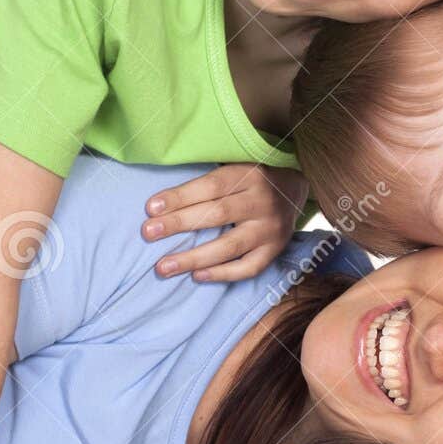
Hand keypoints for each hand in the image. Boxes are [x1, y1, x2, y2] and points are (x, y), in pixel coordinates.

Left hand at [142, 164, 309, 281]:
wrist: (295, 190)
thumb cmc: (251, 179)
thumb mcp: (236, 167)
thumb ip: (209, 180)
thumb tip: (163, 201)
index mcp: (250, 175)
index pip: (210, 186)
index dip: (180, 197)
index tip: (151, 208)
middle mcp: (263, 202)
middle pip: (217, 215)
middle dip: (179, 224)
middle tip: (148, 233)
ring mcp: (271, 230)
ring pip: (229, 246)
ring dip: (193, 258)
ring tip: (163, 267)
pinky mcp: (275, 251)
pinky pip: (248, 268)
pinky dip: (222, 274)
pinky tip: (197, 276)